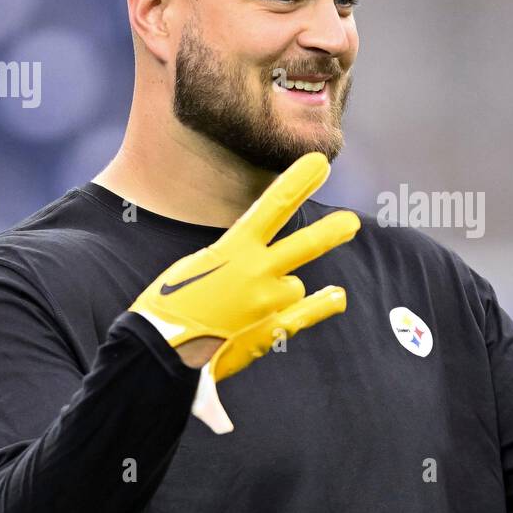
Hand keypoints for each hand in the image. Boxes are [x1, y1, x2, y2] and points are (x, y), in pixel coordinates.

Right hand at [130, 152, 358, 383]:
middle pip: (305, 245)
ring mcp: (268, 303)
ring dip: (279, 291)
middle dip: (331, 232)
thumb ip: (232, 255)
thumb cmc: (169, 304)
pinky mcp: (272, 329)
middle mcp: (257, 272)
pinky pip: (307, 312)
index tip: (320, 163)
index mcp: (232, 249)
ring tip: (246, 305)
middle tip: (350, 222)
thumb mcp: (195, 263)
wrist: (162, 349)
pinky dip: (323, 303)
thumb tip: (258, 256)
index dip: (299, 181)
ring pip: (292, 286)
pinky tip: (336, 295)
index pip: (273, 205)